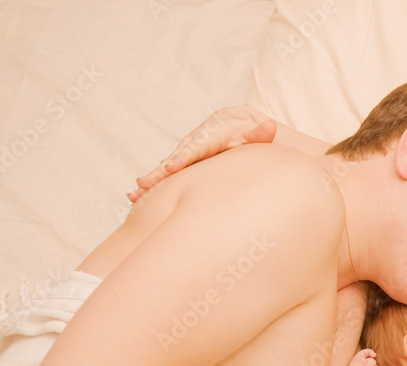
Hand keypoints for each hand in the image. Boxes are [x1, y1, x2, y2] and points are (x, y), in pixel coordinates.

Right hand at [127, 106, 275, 201]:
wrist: (241, 127)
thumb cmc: (251, 136)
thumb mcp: (257, 135)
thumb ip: (260, 135)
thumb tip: (271, 126)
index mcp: (211, 134)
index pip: (195, 148)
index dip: (182, 158)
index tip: (170, 168)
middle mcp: (195, 142)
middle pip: (175, 159)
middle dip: (159, 173)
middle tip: (143, 185)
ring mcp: (187, 152)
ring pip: (168, 168)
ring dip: (151, 181)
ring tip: (135, 195)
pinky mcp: (184, 162)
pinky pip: (168, 174)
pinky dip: (154, 184)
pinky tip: (136, 196)